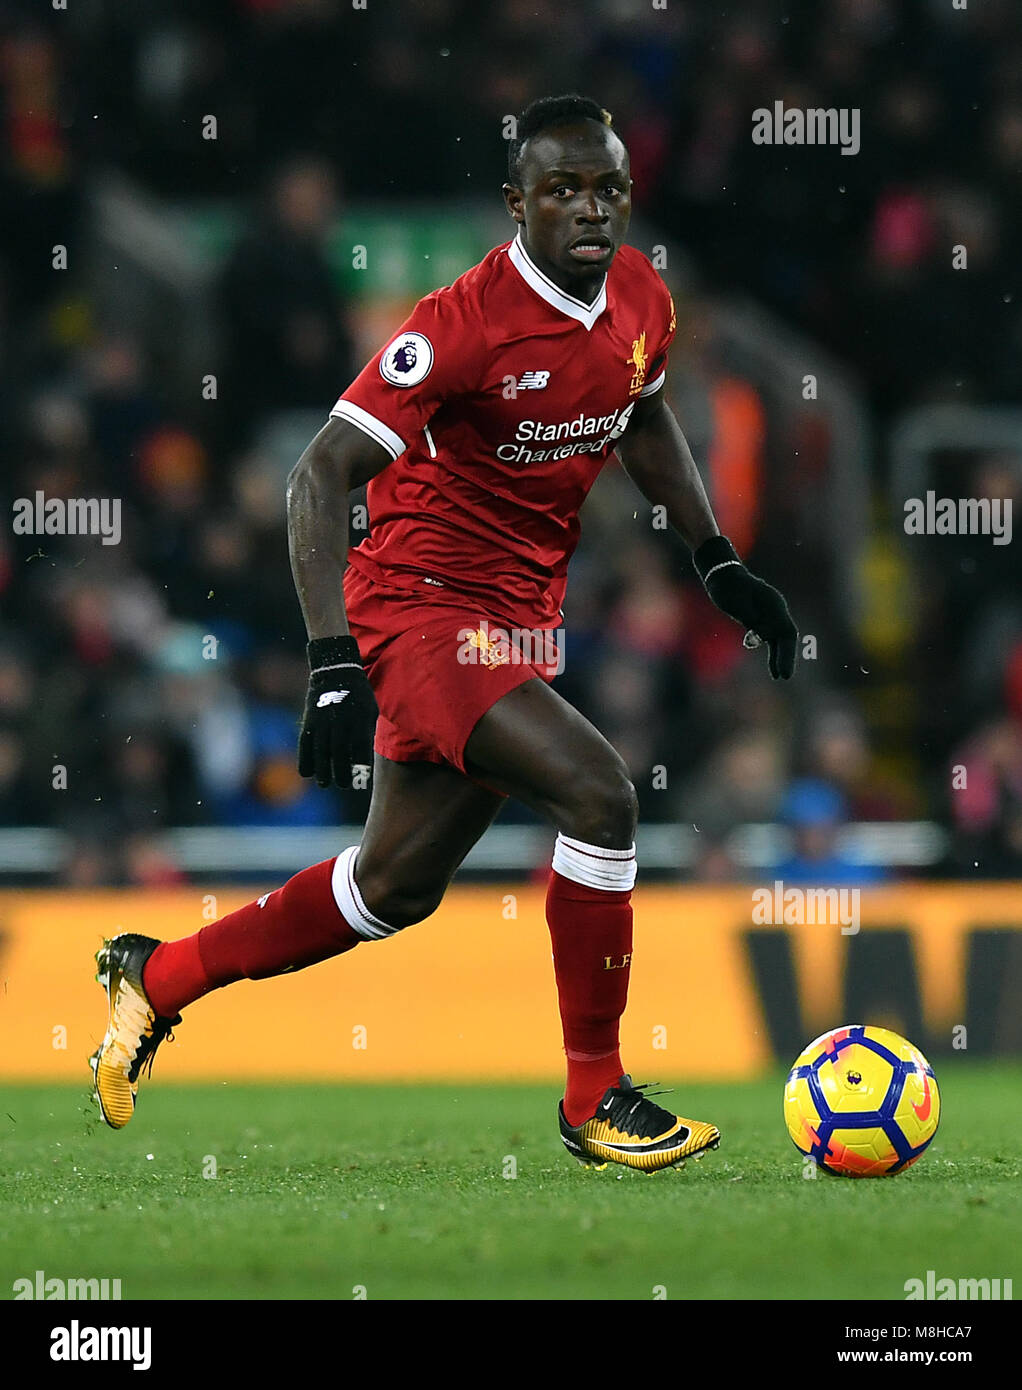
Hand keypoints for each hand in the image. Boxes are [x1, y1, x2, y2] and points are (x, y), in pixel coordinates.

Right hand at [298, 636, 378, 786]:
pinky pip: (304, 744)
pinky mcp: (309, 722)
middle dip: (341, 773)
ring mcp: (322, 722)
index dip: (360, 767)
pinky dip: (304, 759)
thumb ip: (366, 734)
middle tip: (343, 785)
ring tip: (325, 784)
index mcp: (359, 720)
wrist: (336, 673)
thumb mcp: (369, 711)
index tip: (360, 781)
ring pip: (321, 752)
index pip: (360, 749)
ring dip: (322, 770)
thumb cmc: (358, 696)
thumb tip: (361, 760)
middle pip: (340, 753)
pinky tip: (307, 773)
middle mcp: (340, 722)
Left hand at [694, 535, 797, 679]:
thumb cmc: (727, 586)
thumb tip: (759, 636)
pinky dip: (772, 652)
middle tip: (784, 677)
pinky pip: (770, 639)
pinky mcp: (760, 621)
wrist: (722, 576)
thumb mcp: (735, 600)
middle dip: (786, 657)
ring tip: (780, 675)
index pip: (786, 632)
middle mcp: (775, 611)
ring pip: (779, 640)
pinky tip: (772, 668)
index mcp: (773, 604)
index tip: (783, 669)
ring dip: (779, 657)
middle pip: (786, 637)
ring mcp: (769, 616)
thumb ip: (749, 617)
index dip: (786, 652)